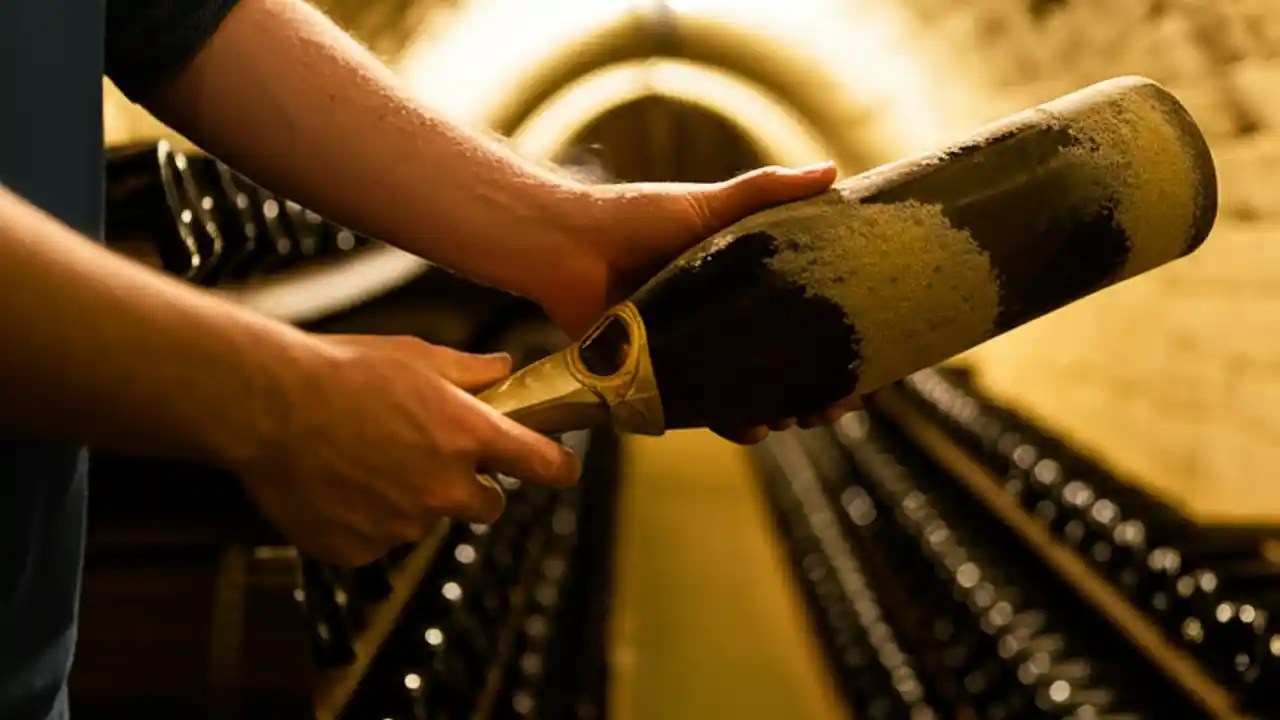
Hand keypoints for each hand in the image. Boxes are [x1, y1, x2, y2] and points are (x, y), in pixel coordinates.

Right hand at [230, 334, 579, 565]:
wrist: (268, 405)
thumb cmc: (344, 371)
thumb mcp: (419, 356)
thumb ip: (473, 371)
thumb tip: (505, 369)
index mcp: (470, 438)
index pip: (544, 465)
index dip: (558, 467)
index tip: (563, 469)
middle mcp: (445, 489)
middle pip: (489, 505)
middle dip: (472, 485)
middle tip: (432, 456)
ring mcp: (403, 525)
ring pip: (427, 519)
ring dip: (412, 499)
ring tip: (368, 459)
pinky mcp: (362, 548)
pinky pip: (380, 539)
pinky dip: (367, 519)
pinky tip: (341, 483)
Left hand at [532, 161, 858, 443]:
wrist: (568, 247)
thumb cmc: (636, 218)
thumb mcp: (708, 204)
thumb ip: (766, 191)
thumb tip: (832, 171)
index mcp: (743, 284)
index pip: (805, 319)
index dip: (838, 342)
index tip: (868, 361)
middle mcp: (724, 322)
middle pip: (786, 365)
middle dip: (819, 390)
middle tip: (840, 403)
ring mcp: (696, 353)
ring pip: (752, 394)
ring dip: (784, 411)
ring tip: (802, 416)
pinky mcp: (664, 377)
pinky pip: (705, 410)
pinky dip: (733, 423)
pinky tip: (755, 428)